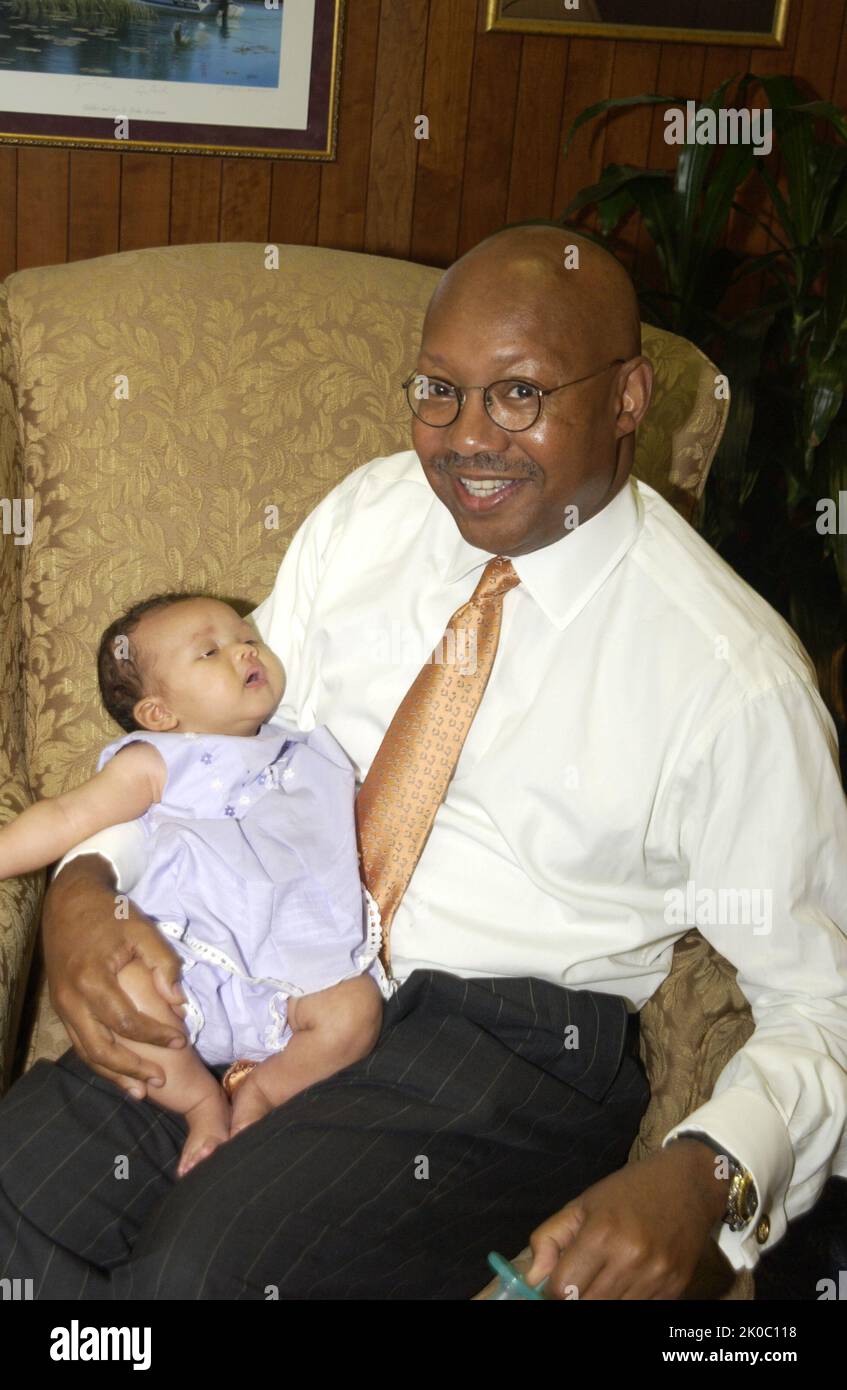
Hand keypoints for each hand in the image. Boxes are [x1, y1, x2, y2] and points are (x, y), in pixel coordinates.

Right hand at [44, 853, 187, 1098]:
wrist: (69, 901)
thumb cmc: (111, 914)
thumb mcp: (143, 930)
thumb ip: (163, 964)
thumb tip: (178, 1004)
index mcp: (93, 979)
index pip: (126, 1021)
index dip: (155, 1035)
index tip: (181, 1041)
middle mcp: (72, 998)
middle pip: (101, 1048)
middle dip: (132, 1069)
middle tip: (161, 1081)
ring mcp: (62, 1006)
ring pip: (87, 1052)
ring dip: (113, 1074)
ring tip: (141, 1092)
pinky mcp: (61, 1007)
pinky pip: (80, 1042)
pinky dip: (100, 1061)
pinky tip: (119, 1073)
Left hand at [525, 1140, 729, 1299]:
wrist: (688, 1184)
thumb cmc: (629, 1190)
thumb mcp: (582, 1204)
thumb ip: (550, 1239)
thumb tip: (532, 1279)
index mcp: (601, 1233)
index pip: (562, 1288)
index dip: (552, 1289)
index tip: (556, 1282)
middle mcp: (629, 1258)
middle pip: (586, 1304)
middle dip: (576, 1296)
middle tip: (579, 1280)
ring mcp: (655, 1277)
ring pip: (612, 1311)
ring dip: (602, 1299)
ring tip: (604, 1277)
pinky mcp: (675, 1288)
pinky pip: (640, 1308)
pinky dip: (627, 1300)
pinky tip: (628, 1280)